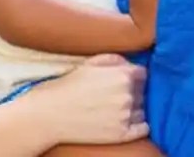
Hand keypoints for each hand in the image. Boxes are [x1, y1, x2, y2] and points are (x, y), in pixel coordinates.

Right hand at [30, 54, 149, 144]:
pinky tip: (121, 121)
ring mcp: (126, 116)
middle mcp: (128, 95)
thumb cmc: (67, 86)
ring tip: (112, 109)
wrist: (50, 113)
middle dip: (131, 92)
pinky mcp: (122, 134)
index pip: (142, 74)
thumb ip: (114, 59)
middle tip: (111, 95)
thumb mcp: (89, 63)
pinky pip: (143, 128)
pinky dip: (137, 125)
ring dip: (133, 109)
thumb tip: (129, 64)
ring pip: (141, 109)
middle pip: (141, 91)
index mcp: (122, 75)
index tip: (122, 81)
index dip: (132, 76)